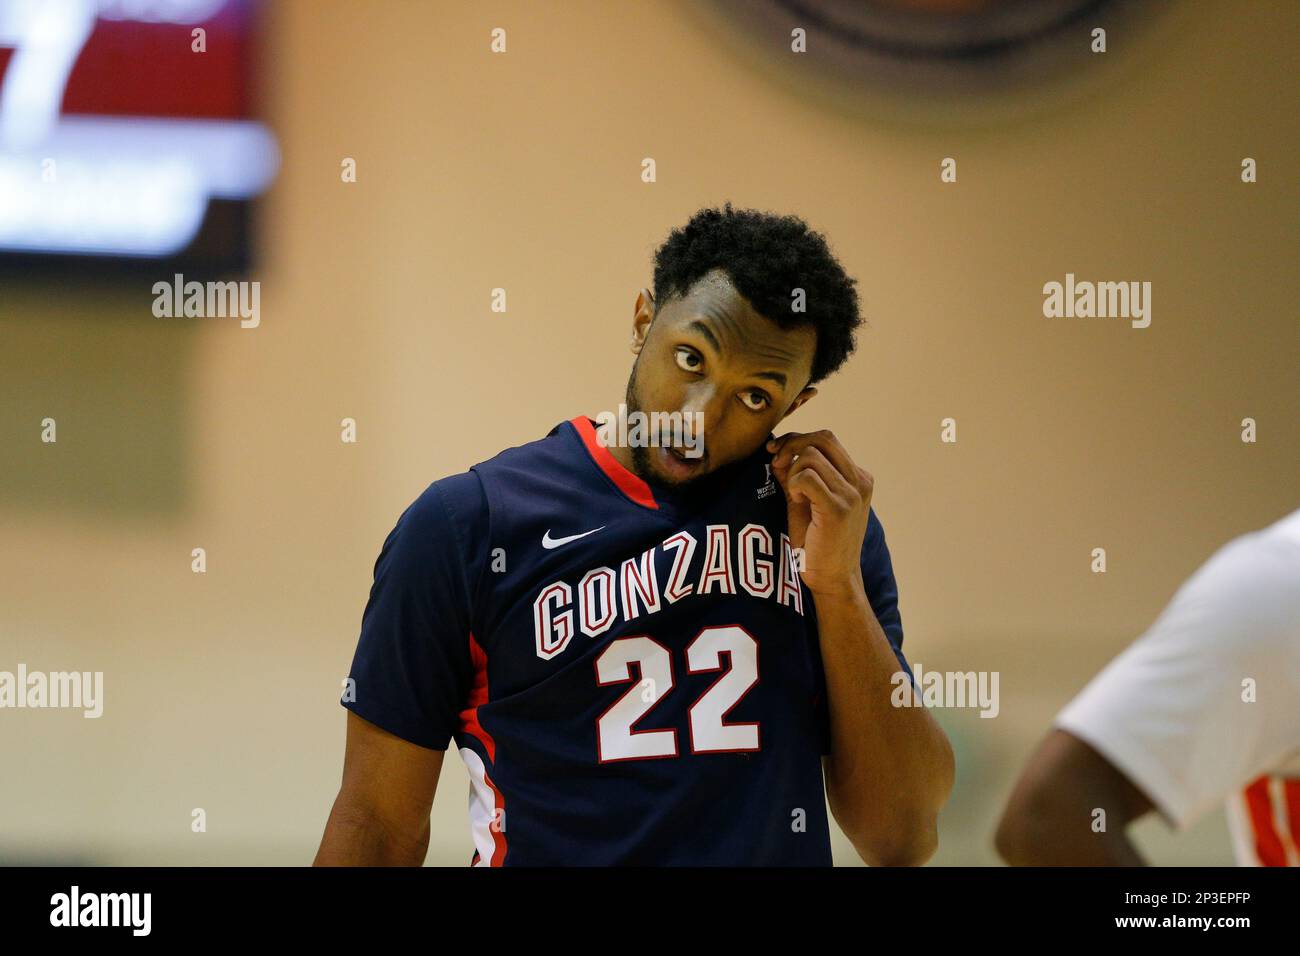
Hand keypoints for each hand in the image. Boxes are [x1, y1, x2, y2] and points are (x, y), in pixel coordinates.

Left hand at [766, 429, 873, 598]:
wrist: (832, 579)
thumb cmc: (816, 542)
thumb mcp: (805, 501)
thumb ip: (795, 475)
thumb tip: (777, 451)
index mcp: (858, 477)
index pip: (827, 439)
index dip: (797, 439)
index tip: (776, 453)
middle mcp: (860, 482)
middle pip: (822, 438)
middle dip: (792, 445)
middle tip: (776, 462)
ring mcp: (852, 494)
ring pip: (811, 456)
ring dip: (792, 471)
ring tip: (793, 495)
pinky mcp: (839, 508)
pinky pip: (807, 476)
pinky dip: (794, 483)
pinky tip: (795, 500)